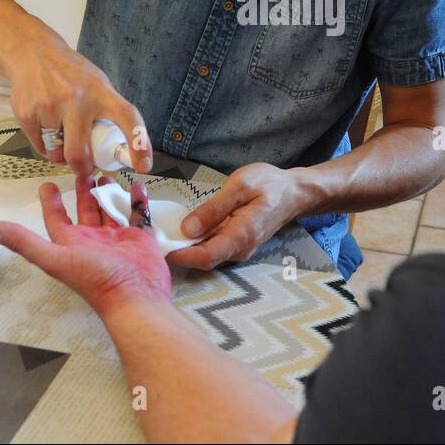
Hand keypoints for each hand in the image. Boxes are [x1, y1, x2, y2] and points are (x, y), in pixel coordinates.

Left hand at [0, 177, 171, 315]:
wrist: (135, 295)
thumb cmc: (95, 278)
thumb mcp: (55, 258)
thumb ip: (23, 242)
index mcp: (71, 244)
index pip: (57, 219)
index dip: (51, 203)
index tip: (48, 184)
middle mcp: (93, 240)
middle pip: (85, 210)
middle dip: (83, 191)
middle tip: (83, 169)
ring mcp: (117, 238)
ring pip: (109, 210)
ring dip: (107, 193)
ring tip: (106, 175)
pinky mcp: (139, 238)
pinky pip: (138, 214)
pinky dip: (137, 200)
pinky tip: (137, 185)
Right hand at [7, 27, 152, 175]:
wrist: (31, 52)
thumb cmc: (69, 72)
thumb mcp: (96, 82)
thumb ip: (107, 110)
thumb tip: (121, 146)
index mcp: (101, 91)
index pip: (127, 117)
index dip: (138, 144)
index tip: (144, 165)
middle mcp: (76, 99)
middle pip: (80, 154)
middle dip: (82, 168)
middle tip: (84, 167)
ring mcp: (50, 107)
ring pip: (57, 153)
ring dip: (60, 154)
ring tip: (60, 135)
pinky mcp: (28, 114)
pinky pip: (39, 147)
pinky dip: (45, 146)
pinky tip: (45, 126)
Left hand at [166, 163, 307, 270]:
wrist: (294, 193)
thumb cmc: (269, 184)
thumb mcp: (241, 186)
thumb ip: (214, 208)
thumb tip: (187, 229)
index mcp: (241, 235)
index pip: (205, 256)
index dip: (179, 255)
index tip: (155, 245)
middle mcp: (239, 249)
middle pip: (202, 260)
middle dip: (176, 252)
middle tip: (150, 237)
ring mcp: (238, 249)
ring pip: (206, 255)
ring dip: (184, 247)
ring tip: (161, 231)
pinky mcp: (236, 244)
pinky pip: (212, 247)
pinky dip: (195, 241)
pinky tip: (182, 228)